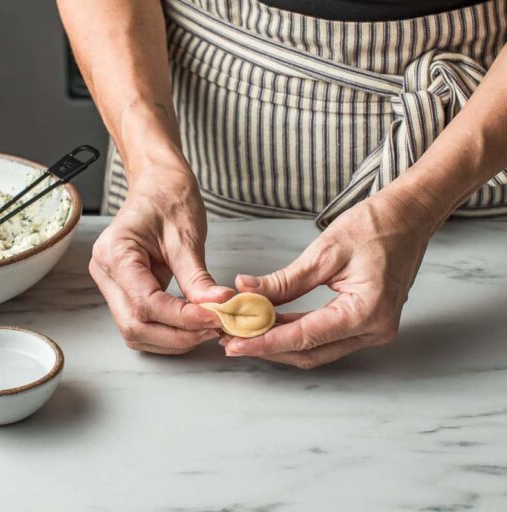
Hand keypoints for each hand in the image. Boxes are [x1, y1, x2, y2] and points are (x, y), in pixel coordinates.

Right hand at [90, 167, 233, 353]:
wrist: (157, 185)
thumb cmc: (168, 199)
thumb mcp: (186, 236)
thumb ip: (198, 277)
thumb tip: (217, 307)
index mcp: (115, 253)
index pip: (145, 303)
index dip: (181, 318)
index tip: (214, 319)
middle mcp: (105, 272)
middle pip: (135, 325)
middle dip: (177, 335)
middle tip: (214, 328)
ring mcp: (110, 285)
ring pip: (135, 332)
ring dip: (172, 339)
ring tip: (207, 327)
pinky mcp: (123, 292)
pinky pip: (141, 323)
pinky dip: (168, 331)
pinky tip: (192, 324)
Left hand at [221, 191, 436, 367]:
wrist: (410, 216)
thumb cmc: (375, 226)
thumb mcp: (324, 252)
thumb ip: (284, 281)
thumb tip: (246, 292)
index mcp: (366, 312)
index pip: (304, 337)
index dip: (264, 342)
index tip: (234, 343)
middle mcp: (373, 330)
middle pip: (309, 352)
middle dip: (267, 346)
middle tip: (230, 338)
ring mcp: (373, 330)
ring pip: (315, 349)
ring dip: (279, 342)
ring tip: (243, 331)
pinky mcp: (366, 324)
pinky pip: (325, 337)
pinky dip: (295, 332)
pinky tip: (268, 323)